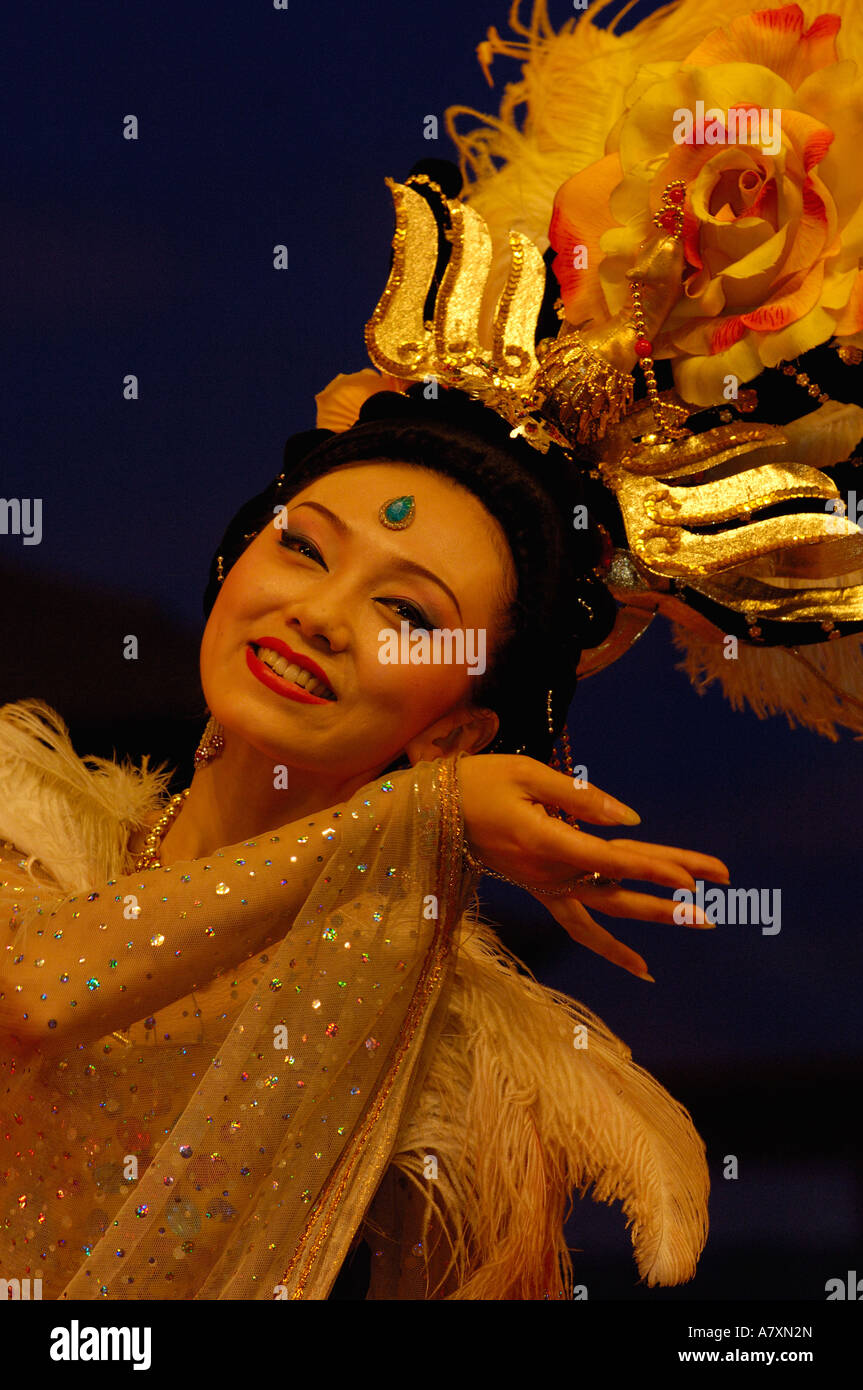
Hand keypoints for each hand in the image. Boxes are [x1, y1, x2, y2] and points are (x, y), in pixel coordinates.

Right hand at [457, 753, 728, 980]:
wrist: (431, 809)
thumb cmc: (477, 781)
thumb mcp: (526, 772)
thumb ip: (580, 795)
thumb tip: (630, 819)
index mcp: (545, 841)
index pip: (611, 859)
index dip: (653, 868)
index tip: (695, 878)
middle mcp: (548, 872)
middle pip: (620, 886)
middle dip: (672, 888)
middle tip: (723, 890)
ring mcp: (544, 885)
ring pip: (607, 910)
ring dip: (655, 916)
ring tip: (704, 920)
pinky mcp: (540, 888)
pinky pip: (580, 925)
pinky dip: (612, 947)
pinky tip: (643, 967)